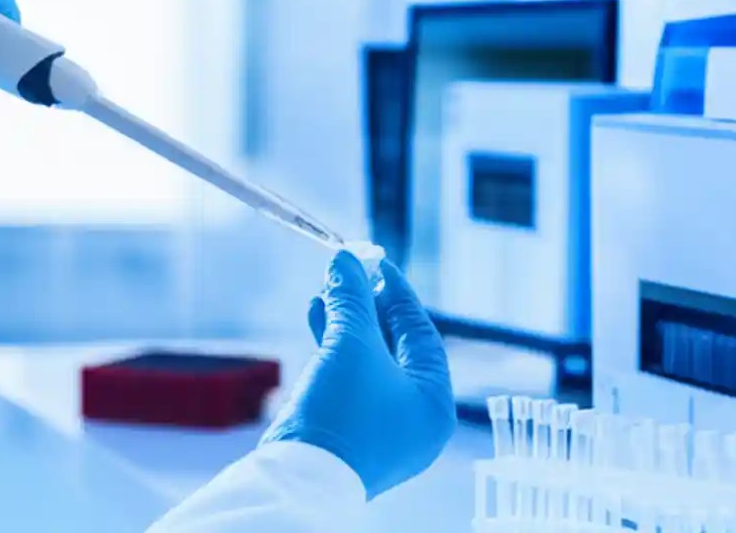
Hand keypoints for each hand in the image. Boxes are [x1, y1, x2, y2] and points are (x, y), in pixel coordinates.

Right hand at [261, 252, 455, 498]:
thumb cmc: (344, 412)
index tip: (376, 263)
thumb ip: (352, 297)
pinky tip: (316, 319)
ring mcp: (381, 428)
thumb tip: (346, 260)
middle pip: (394, 346)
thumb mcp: (352, 343)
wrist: (300, 476)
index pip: (421, 333)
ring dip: (344, 324)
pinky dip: (333, 351)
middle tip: (348, 275)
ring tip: (323, 293)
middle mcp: (415, 417)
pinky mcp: (350, 432)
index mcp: (434, 401)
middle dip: (366, 307)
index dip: (397, 293)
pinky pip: (348, 381)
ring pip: (367, 362)